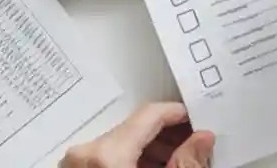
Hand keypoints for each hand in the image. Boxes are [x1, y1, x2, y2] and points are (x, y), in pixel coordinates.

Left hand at [60, 103, 214, 167]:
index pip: (149, 115)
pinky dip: (130, 160)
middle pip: (135, 129)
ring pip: (121, 144)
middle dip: (167, 136)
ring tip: (175, 162)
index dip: (178, 113)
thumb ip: (186, 162)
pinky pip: (107, 158)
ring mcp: (73, 164)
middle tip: (193, 144)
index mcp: (106, 154)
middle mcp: (84, 154)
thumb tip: (202, 139)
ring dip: (150, 150)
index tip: (196, 119)